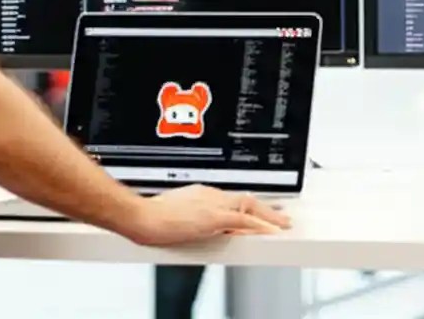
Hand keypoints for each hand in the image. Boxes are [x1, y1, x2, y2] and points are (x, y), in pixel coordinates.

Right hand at [124, 185, 290, 246]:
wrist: (140, 215)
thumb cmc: (148, 215)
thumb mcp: (174, 212)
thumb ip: (190, 216)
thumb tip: (196, 227)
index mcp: (200, 193)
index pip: (232, 198)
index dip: (248, 205)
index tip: (258, 212)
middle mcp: (209, 194)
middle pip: (245, 198)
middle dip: (264, 208)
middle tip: (280, 216)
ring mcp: (212, 205)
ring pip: (249, 206)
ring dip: (268, 215)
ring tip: (283, 223)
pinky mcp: (212, 218)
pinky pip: (243, 221)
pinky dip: (259, 225)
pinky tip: (269, 230)